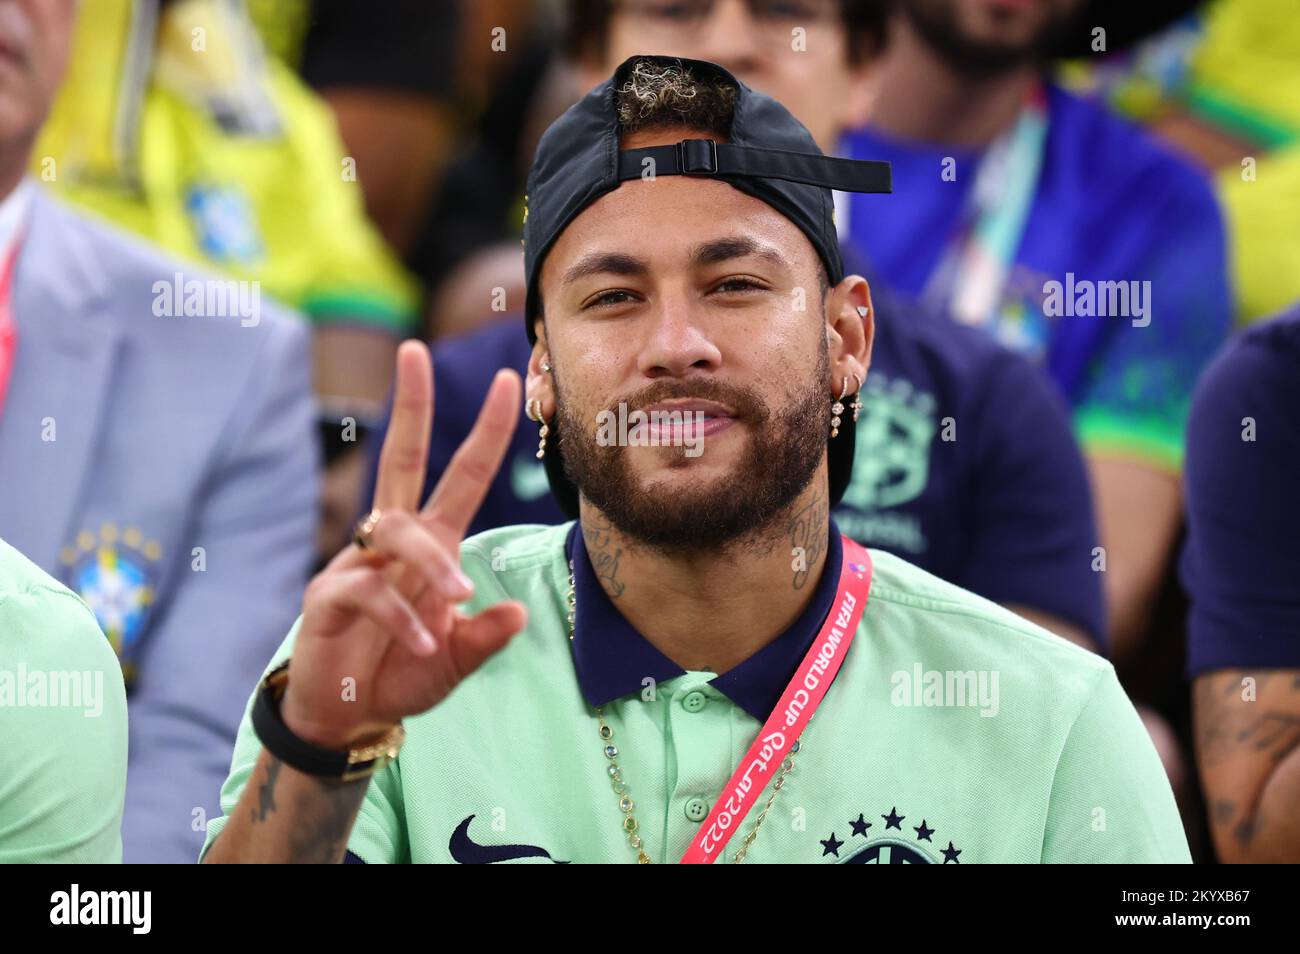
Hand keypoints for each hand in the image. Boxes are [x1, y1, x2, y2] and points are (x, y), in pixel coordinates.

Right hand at [282, 341, 527, 748]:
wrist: (346, 716)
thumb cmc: (403, 673)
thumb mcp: (457, 659)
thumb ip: (486, 639)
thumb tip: (517, 614)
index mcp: (432, 544)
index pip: (462, 476)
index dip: (484, 432)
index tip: (506, 382)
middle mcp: (394, 541)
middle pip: (401, 458)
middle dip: (410, 404)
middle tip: (415, 350)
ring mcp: (358, 563)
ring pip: (397, 531)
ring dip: (434, 563)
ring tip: (458, 599)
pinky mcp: (328, 595)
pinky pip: (369, 589)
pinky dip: (405, 618)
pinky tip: (424, 642)